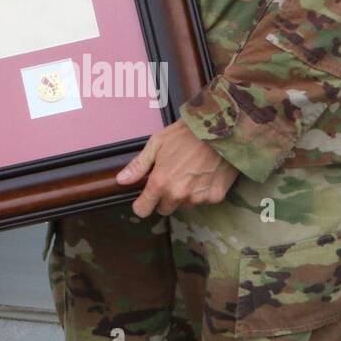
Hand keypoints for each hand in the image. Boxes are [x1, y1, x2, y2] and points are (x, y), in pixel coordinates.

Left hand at [117, 120, 239, 217]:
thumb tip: (121, 180)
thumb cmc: (185, 134)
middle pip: (164, 209)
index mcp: (160, 182)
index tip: (144, 199)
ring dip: (183, 194)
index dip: (141, 204)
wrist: (219, 131)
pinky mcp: (215, 197)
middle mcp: (178, 194)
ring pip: (184, 205)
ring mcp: (198, 198)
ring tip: (189, 172)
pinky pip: (203, 200)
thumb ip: (138, 165)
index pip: (143, 209)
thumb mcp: (156, 144)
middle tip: (170, 178)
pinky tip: (204, 174)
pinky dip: (202, 191)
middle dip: (163, 198)